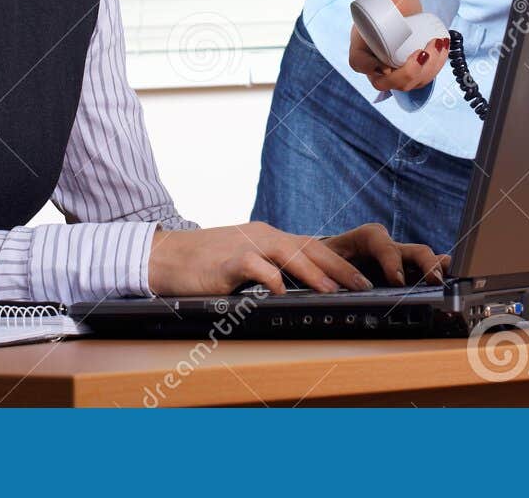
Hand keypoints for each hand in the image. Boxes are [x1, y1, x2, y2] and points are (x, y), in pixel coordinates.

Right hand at [148, 221, 378, 295]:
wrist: (165, 255)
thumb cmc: (205, 263)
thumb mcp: (244, 262)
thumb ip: (270, 269)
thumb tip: (298, 290)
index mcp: (269, 237)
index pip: (313, 247)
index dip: (339, 262)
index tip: (361, 279)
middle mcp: (263, 236)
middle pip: (309, 247)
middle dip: (339, 267)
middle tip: (363, 285)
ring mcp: (245, 245)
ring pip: (288, 253)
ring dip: (314, 272)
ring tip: (335, 290)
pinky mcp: (226, 260)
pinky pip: (254, 265)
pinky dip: (270, 277)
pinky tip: (282, 292)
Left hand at [320, 222, 450, 286]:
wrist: (324, 256)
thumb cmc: (323, 257)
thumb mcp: (321, 260)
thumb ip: (329, 268)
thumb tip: (335, 283)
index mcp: (366, 238)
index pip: (383, 244)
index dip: (392, 261)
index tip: (397, 280)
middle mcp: (387, 245)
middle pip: (414, 249)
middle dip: (426, 263)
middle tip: (433, 281)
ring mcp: (399, 257)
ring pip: (425, 258)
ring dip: (437, 268)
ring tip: (447, 280)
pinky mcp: (404, 269)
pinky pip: (425, 268)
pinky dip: (438, 272)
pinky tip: (448, 279)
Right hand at [349, 0, 449, 92]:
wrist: (408, 3)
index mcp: (362, 45)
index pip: (358, 63)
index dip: (369, 68)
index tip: (384, 63)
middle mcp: (376, 64)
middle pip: (386, 83)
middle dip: (408, 73)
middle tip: (423, 51)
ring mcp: (395, 71)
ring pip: (408, 84)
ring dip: (427, 70)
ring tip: (437, 43)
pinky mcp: (413, 72)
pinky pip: (424, 78)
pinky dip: (436, 66)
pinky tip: (443, 48)